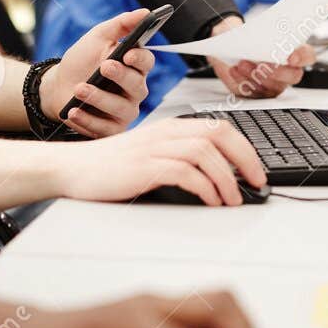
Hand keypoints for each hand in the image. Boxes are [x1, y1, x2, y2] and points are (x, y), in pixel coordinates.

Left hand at [40, 8, 155, 136]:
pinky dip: (87, 120)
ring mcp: (124, 112)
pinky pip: (105, 129)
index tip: (127, 53)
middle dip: (121, 76)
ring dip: (99, 98)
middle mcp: (134, 91)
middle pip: (137, 86)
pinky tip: (73, 110)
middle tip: (103, 66)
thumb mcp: (98, 37)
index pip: (147, 62)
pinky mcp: (111, 129)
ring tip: (79, 88)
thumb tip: (145, 12)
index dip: (139, 58)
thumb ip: (121, 24)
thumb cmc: (82, 61)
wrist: (58, 85)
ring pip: (121, 109)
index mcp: (134, 67)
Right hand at [57, 115, 265, 205]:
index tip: (255, 171)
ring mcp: (154, 148)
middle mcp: (165, 132)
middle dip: (244, 158)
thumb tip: (217, 175)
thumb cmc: (110, 166)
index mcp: (170, 127)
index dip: (244, 148)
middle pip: (218, 134)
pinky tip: (210, 200)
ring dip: (226, 178)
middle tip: (256, 182)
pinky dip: (204, 186)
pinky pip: (184, 172)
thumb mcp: (150, 154)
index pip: (219, 127)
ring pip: (205, 153)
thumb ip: (179, 157)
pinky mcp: (143, 166)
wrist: (72, 168)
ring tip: (232, 199)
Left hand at [207, 16, 312, 98]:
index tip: (291, 57)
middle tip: (262, 64)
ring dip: (256, 75)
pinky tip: (235, 70)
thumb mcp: (254, 30)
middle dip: (277, 71)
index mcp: (294, 53)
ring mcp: (274, 85)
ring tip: (242, 64)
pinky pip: (253, 92)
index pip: (308, 56)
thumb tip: (256, 35)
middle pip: (292, 76)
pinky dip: (242, 80)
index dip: (302, 57)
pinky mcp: (257, 93)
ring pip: (272, 87)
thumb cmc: (248, 38)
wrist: (230, 48)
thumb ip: (260, 32)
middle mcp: (287, 71)